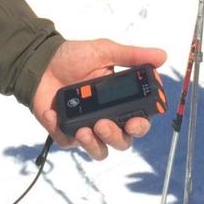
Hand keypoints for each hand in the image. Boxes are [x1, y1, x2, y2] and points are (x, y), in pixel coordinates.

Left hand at [32, 39, 167, 160]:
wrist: (41, 62)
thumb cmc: (74, 57)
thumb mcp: (105, 51)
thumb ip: (132, 56)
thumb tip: (162, 56)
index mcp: (119, 102)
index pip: (138, 121)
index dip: (140, 126)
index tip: (135, 121)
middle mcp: (106, 118)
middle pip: (122, 142)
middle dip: (115, 136)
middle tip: (103, 124)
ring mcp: (85, 128)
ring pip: (99, 151)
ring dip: (94, 145)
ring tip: (84, 130)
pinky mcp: (65, 132)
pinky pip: (68, 143)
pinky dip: (62, 131)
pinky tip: (54, 115)